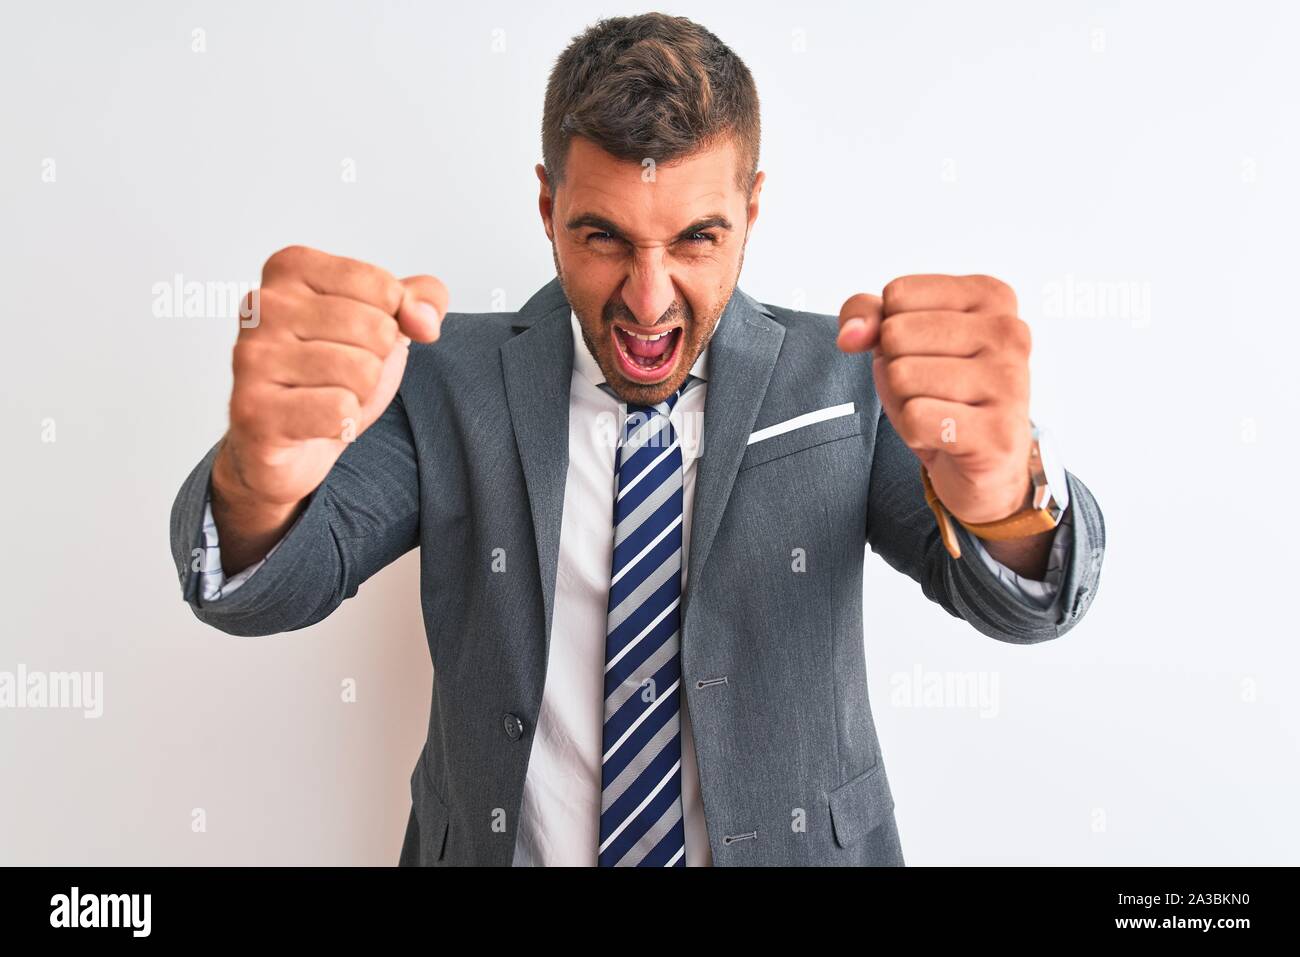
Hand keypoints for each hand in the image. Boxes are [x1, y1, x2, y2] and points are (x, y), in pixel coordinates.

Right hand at [211, 246, 445, 570]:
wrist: (291, 444)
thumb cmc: (334, 374)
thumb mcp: (386, 322)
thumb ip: (420, 299)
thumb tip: (425, 320)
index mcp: (291, 267)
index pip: (384, 287)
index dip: (390, 323)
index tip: (356, 338)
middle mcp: (262, 304)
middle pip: (377, 329)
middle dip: (375, 362)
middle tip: (340, 375)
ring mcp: (251, 355)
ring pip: (362, 371)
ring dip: (358, 394)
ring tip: (325, 395)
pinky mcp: (253, 408)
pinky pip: (340, 410)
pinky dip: (342, 423)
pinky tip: (315, 422)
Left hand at [836, 274, 1032, 523]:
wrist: (980, 465)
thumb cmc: (940, 393)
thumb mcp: (897, 342)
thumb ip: (866, 315)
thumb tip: (849, 336)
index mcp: (991, 296)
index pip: (897, 295)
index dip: (890, 331)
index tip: (925, 354)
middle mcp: (1009, 332)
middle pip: (896, 334)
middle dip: (896, 369)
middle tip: (931, 391)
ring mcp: (1009, 381)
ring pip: (902, 376)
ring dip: (906, 402)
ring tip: (939, 412)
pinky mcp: (997, 432)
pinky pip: (915, 417)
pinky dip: (915, 431)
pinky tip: (945, 437)